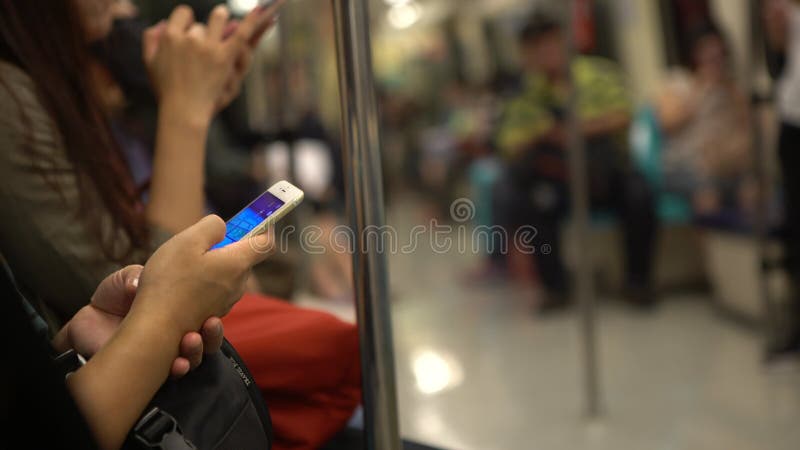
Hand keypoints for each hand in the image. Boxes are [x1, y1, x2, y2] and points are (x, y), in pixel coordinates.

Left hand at [58, 266, 224, 377]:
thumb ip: (137, 276)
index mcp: (181, 309)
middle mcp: (179, 332)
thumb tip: (141, 281)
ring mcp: (168, 352)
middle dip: (214, 333)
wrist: (89, 320)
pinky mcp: (154, 369)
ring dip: (198, 350)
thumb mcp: (129, 278)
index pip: (208, 311)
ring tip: (191, 339)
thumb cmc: (114, 296)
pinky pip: (173, 373)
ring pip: (195, 357)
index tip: (220, 299)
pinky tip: (177, 363)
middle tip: (211, 323)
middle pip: (209, 338)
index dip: (218, 307)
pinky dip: (179, 367)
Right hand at [131, 215, 273, 334]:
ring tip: (183, 269)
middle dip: (226, 249)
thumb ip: (211, 226)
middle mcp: (238, 285)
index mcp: (238, 263)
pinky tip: (180, 287)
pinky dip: (202, 285)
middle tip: (197, 246)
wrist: (155, 328)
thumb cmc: (170, 282)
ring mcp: (226, 303)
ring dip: (211, 268)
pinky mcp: (212, 315)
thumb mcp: (187, 240)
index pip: (266, 243)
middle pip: (243, 259)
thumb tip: (223, 228)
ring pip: (227, 276)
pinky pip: (214, 292)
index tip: (248, 223)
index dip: (261, 229)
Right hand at [142, 3, 280, 123]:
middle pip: (202, 24)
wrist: (183, 111)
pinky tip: (260, 9)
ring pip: (219, 19)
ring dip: (222, 20)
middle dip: (203, 33)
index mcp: (170, 37)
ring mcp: (208, 47)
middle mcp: (189, 39)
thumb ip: (150, 39)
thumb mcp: (149, 63)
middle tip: (203, 48)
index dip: (187, 22)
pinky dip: (252, 21)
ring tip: (225, 22)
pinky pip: (241, 33)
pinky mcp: (225, 57)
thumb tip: (161, 24)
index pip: (183, 14)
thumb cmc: (166, 90)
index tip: (188, 32)